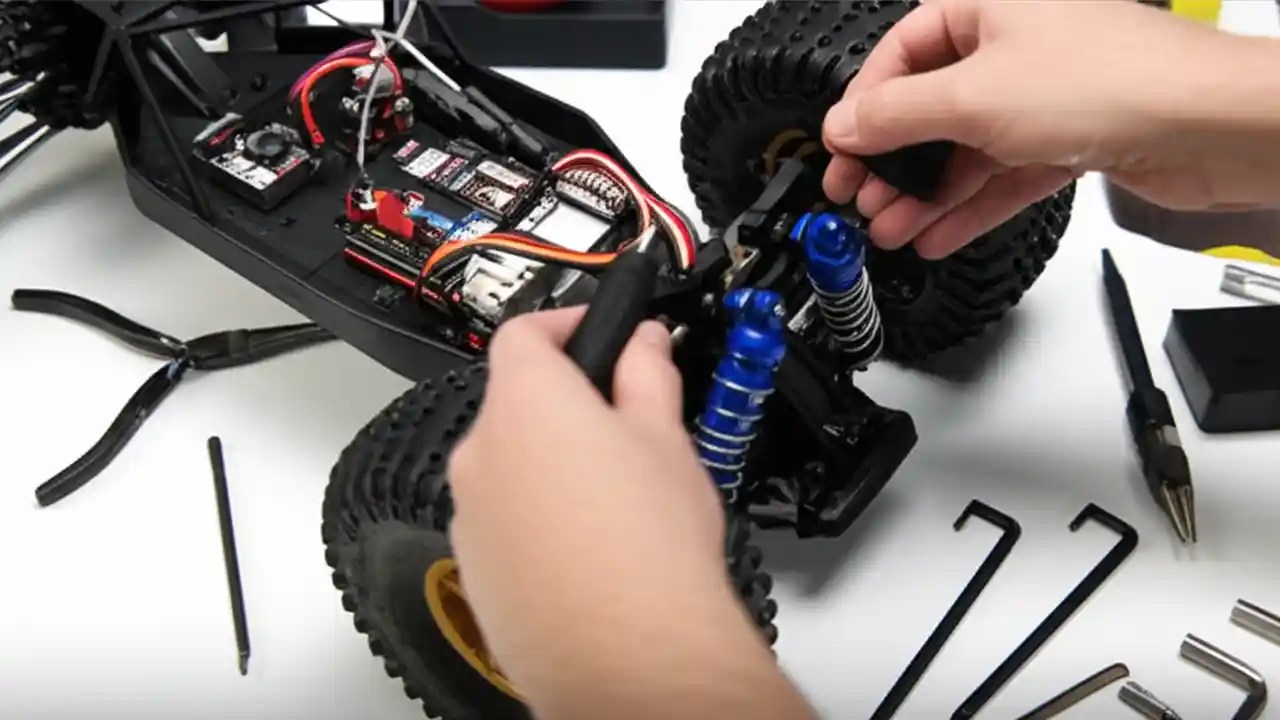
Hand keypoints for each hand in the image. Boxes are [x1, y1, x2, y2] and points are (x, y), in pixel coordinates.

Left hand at [448, 309, 812, 719]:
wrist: (629, 659)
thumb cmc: (648, 553)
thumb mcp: (665, 438)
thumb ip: (648, 373)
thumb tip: (644, 342)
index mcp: (525, 403)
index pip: (523, 332)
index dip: (565, 323)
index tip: (598, 331)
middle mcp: (482, 452)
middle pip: (517, 400)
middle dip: (568, 402)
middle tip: (627, 422)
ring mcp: (471, 513)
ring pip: (511, 464)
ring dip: (551, 463)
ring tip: (618, 498)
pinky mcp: (474, 566)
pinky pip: (504, 519)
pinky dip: (537, 517)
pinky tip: (592, 545)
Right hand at [822, 0, 1279, 257]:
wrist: (1206, 125)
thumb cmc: (1112, 80)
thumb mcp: (972, 97)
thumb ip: (897, 115)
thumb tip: (845, 124)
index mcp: (987, 7)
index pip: (902, 53)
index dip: (866, 104)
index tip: (841, 147)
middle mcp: (1015, 46)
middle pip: (931, 106)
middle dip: (892, 160)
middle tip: (860, 196)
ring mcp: (1042, 95)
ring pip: (965, 148)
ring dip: (924, 193)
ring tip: (890, 228)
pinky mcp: (1067, 139)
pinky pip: (1001, 175)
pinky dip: (968, 206)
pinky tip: (936, 233)